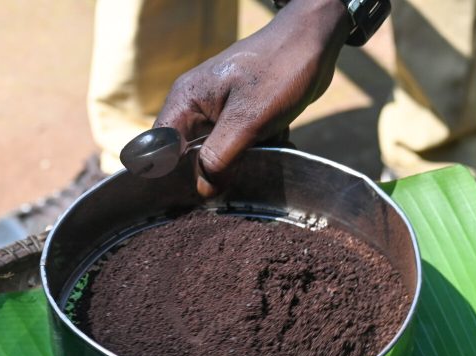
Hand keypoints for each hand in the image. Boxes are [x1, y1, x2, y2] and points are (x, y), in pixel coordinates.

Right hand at [154, 0, 349, 196]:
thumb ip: (220, 157)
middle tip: (236, 182)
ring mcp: (218, 111)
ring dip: (240, 162)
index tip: (196, 194)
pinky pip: (238, 145)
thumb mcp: (247, 120)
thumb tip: (204, 191)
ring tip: (263, 154)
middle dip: (212, 172)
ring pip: (217, 153)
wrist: (314, 42)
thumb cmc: (279, 70)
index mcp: (186, 100)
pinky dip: (256, 150)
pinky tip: (275, 145)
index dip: (172, 175)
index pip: (161, 147)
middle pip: (188, 155)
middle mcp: (196, 106)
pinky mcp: (240, 115)